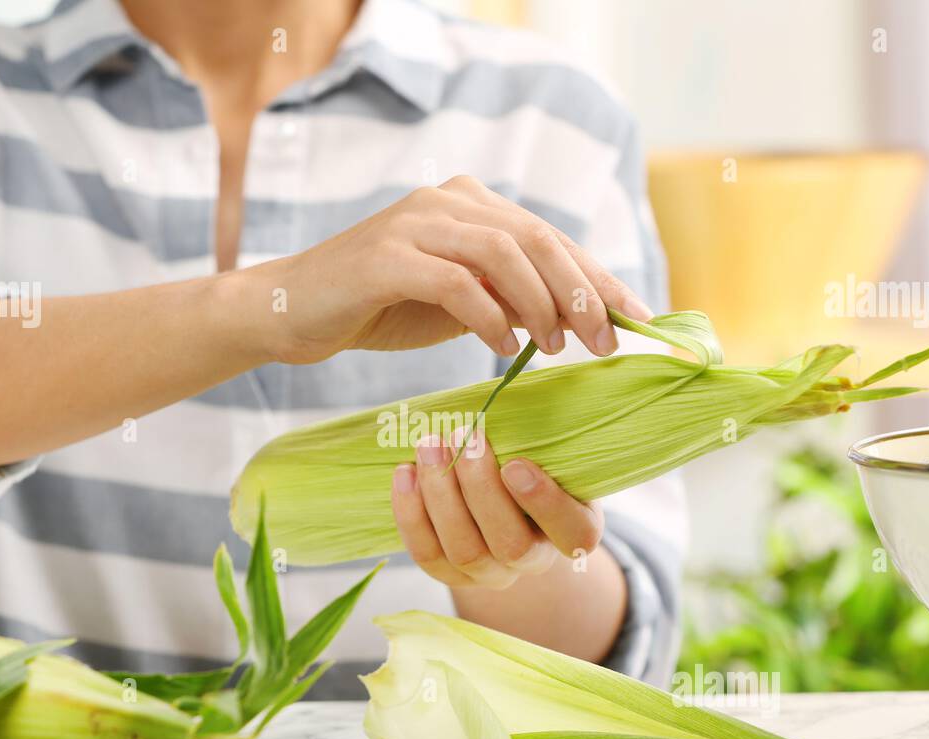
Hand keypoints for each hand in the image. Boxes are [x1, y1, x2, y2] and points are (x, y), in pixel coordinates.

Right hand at [252, 175, 653, 364]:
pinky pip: (456, 283)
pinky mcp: (386, 257)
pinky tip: (504, 346)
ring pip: (504, 253)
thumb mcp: (458, 302)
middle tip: (607, 341)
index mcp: (470, 203)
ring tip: (557, 347)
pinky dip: (489, 315)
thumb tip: (574, 320)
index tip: (637, 319)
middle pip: (537, 238)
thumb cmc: (379, 308)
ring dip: (542, 303)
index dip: (598, 277)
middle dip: (582, 292)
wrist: (292, 311)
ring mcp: (415, 223)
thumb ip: (508, 298)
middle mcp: (447, 200)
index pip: (550, 238)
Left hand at [391, 430, 603, 589]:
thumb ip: (545, 437)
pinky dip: (411, 512)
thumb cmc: (535, 461)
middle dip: (480, 488)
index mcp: (575, 532)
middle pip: (508, 543)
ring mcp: (490, 574)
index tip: (515, 463)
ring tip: (429, 445)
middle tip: (464, 436)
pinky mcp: (451, 574)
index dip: (544, 502)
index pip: (572, 532)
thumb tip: (515, 396)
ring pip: (464, 550)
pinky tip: (404, 472)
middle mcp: (533, 561)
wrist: (503, 501)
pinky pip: (427, 553)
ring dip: (441, 494)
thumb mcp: (554, 450)